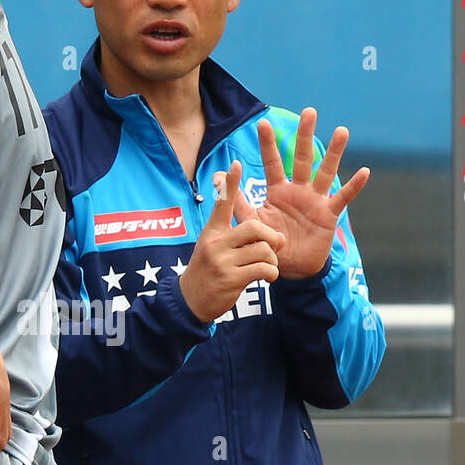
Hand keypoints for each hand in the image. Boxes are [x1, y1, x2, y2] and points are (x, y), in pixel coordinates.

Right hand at [179, 160, 285, 322]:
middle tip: (273, 246)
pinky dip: (271, 273)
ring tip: (267, 267)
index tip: (235, 164)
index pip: (222, 204)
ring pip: (263, 250)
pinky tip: (266, 278)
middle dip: (270, 237)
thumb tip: (269, 232)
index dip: (229, 184)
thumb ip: (236, 236)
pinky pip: (263, 269)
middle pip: (255, 228)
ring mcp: (222, 261)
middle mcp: (216, 243)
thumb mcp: (214, 246)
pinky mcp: (231, 279)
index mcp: (213, 231)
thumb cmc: (208, 270)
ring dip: (272, 260)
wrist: (190, 300)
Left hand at [232, 109, 368, 279]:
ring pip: (325, 172)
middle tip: (309, 112)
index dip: (268, 145)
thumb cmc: (270, 243)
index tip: (264, 123)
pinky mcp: (329, 215)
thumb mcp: (251, 221)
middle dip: (304, 136)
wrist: (290, 269)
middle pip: (302, 158)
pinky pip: (342, 198)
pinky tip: (364, 172)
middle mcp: (298, 190)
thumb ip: (237, 200)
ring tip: (342, 131)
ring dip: (334, 153)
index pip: (272, 163)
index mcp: (278, 191)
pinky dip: (353, 186)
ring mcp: (315, 201)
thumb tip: (217, 178)